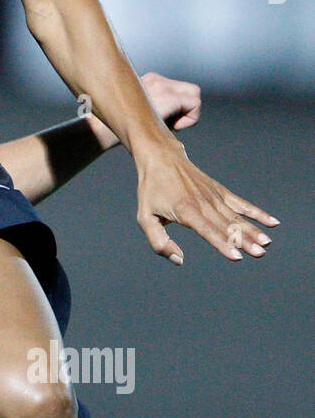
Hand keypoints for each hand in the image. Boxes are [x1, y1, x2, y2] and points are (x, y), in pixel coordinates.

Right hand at [88, 72, 200, 148]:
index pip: (177, 89)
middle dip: (185, 109)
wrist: (100, 131)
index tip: (162, 122)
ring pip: (195, 95)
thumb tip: (169, 121)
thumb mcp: (133, 114)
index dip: (177, 108)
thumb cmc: (112, 129)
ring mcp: (160, 85)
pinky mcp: (166, 96)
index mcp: (146, 80)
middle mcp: (154, 78)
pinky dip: (190, 119)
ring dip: (188, 114)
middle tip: (170, 124)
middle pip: (189, 90)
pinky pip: (194, 104)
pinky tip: (173, 127)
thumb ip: (151, 111)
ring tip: (170, 125)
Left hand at [136, 144, 277, 264]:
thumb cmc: (151, 190)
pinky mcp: (220, 191)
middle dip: (244, 241)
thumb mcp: (145, 217)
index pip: (207, 230)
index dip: (222, 244)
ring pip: (237, 216)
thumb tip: (179, 260)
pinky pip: (242, 204)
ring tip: (267, 243)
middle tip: (260, 253)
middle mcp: (203, 203)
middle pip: (227, 225)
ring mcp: (214, 196)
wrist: (161, 157)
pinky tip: (272, 223)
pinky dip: (257, 213)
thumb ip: (159, 242)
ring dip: (253, 230)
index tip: (237, 256)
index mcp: (185, 210)